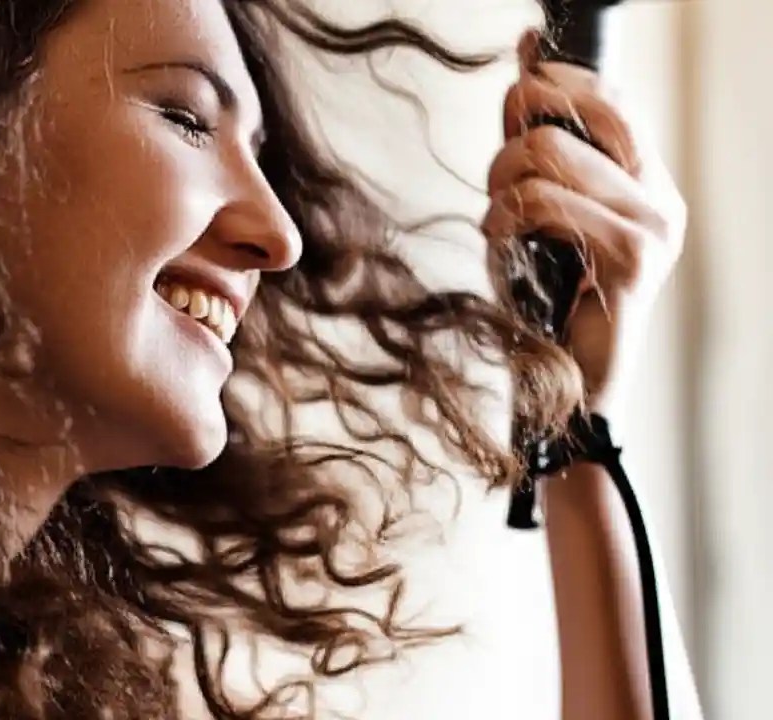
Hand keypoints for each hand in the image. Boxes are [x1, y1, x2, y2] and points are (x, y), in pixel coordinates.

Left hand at [482, 30, 686, 413]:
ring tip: (494, 220)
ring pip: (552, 156)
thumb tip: (525, 58)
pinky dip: (503, 217)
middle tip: (494, 178)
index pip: (611, 98)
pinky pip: (546, 205)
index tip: (518, 83)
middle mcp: (660, 199)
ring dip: (501, 183)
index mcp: (645, 181)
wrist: (570, 384)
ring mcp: (653, 230)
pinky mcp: (631, 262)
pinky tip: (498, 240)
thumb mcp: (537, 210)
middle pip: (582, 114)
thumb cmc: (548, 299)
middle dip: (517, 133)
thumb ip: (536, 143)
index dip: (558, 79)